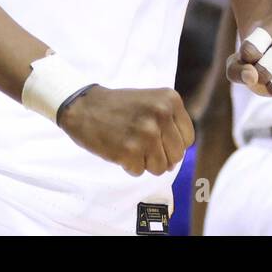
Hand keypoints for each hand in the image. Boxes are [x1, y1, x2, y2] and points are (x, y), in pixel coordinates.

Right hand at [57, 86, 193, 176]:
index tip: (157, 139)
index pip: (188, 139)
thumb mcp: (151, 101)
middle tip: (141, 144)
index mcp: (170, 100)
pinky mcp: (130, 150)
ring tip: (131, 146)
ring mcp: (146, 133)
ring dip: (145, 162)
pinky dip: (129, 165)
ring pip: (160, 168)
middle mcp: (161, 115)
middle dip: (160, 156)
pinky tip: (119, 149)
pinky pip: (139, 171)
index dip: (172, 144)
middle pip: (176, 156)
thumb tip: (177, 158)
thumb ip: (170, 122)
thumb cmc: (118, 106)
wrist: (83, 106)